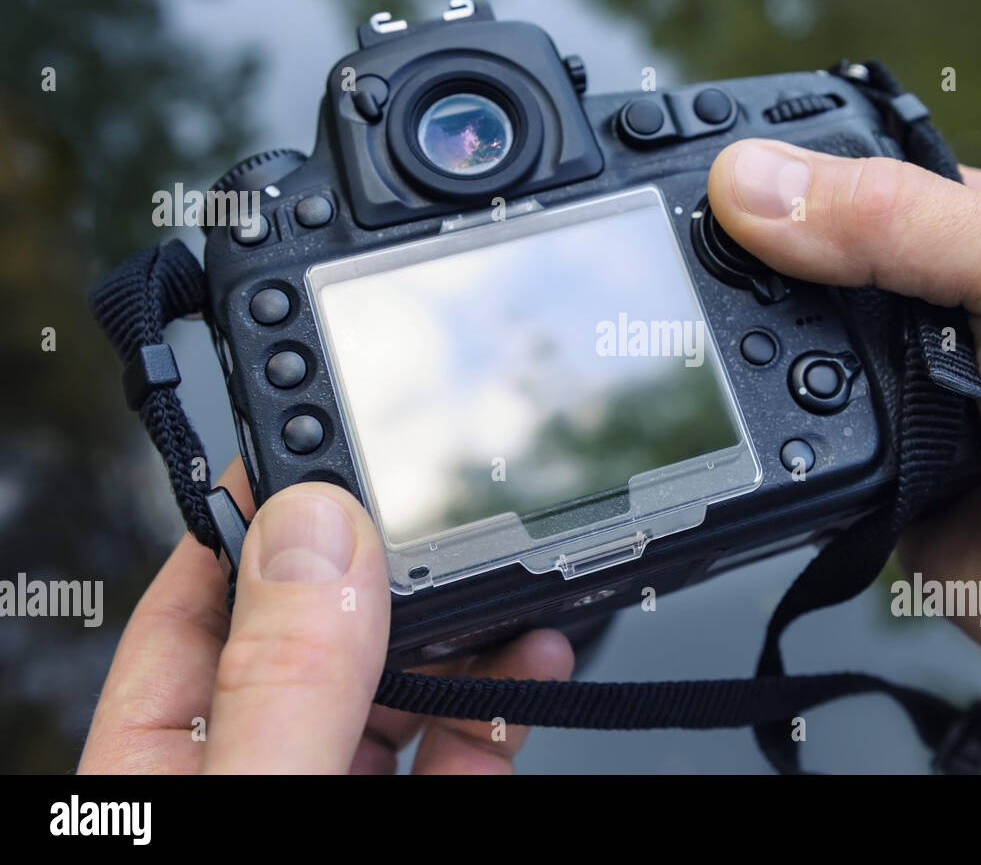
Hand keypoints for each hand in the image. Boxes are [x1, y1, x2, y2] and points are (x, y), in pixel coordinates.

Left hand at [79, 461, 573, 773]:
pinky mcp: (416, 822)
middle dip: (386, 562)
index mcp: (166, 766)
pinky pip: (461, 747)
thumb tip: (318, 532)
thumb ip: (286, 686)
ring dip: (465, 624)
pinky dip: (503, 696)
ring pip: (400, 686)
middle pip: (315, 634)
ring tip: (510, 572)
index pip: (193, 606)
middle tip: (443, 500)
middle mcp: (254, 770)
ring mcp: (338, 794)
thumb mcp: (260, 806)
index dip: (254, 513)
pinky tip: (533, 658)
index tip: (320, 438)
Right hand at [708, 140, 980, 678]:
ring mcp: (884, 386)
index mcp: (965, 229)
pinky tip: (743, 432)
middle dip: (741, 274)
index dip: (772, 178)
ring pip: (771, 352)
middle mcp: (918, 302)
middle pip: (791, 264)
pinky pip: (777, 436)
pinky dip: (756, 437)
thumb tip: (755, 185)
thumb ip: (912, 221)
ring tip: (713, 364)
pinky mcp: (858, 460)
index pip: (843, 175)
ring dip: (743, 361)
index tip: (697, 195)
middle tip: (685, 286)